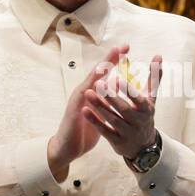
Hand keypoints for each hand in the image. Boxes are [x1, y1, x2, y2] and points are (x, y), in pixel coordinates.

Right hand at [48, 44, 127, 179]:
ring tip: (109, 60)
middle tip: (120, 47)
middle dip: (108, 59)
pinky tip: (95, 86)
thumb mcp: (100, 113)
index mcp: (92, 93)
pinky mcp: (74, 112)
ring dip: (99, 72)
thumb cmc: (84, 130)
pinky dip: (88, 93)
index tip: (126, 48)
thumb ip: (106, 100)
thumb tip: (115, 90)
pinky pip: (82, 101)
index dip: (114, 60)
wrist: (68, 147)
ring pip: (89, 83)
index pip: (104, 72)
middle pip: (97, 72)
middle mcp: (84, 92)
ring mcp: (78, 101)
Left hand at [84, 53, 162, 160]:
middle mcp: (138, 122)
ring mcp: (127, 133)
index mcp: (146, 109)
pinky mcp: (117, 142)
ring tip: (88, 94)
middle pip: (124, 109)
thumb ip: (154, 77)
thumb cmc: (145, 116)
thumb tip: (158, 56)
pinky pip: (104, 131)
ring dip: (100, 107)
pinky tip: (85, 111)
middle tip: (98, 84)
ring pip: (112, 119)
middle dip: (111, 97)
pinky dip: (95, 121)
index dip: (128, 90)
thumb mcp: (151, 98)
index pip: (138, 99)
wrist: (144, 146)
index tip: (117, 79)